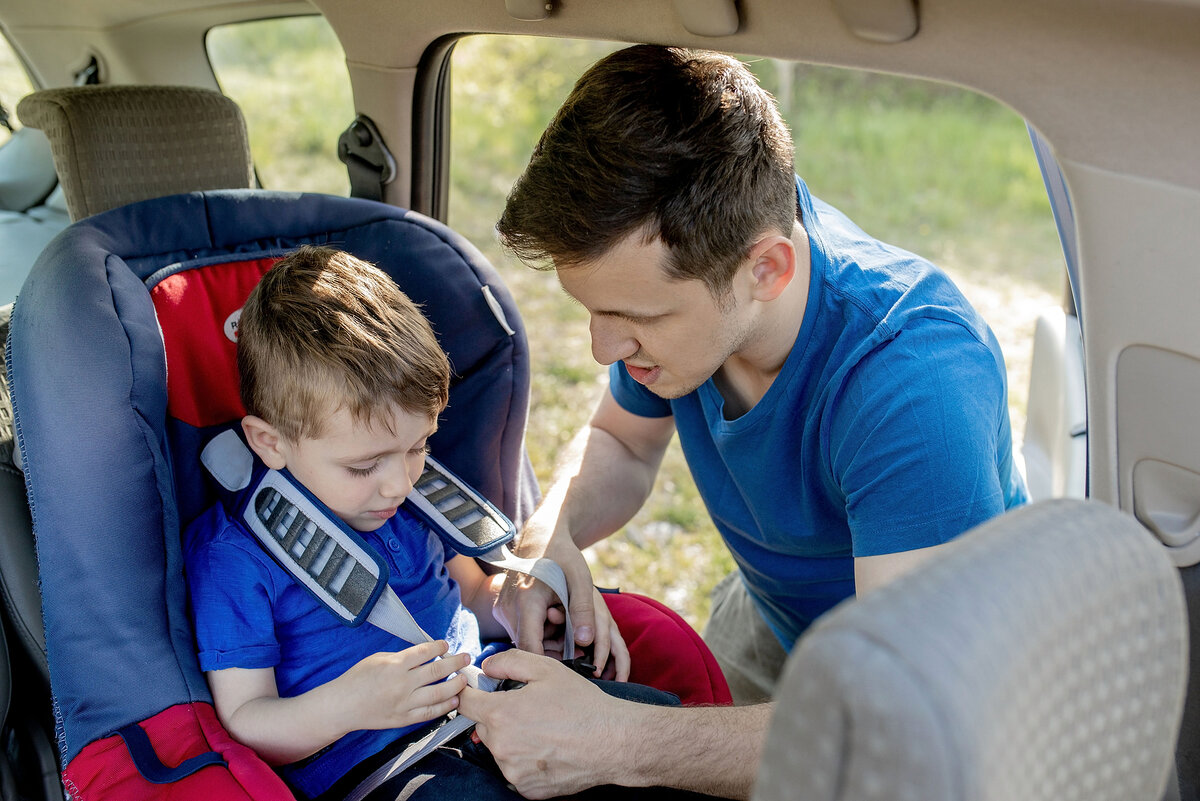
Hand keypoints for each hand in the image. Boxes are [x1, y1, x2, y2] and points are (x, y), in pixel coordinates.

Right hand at [333, 640, 469, 731]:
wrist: (343, 706)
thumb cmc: (357, 679)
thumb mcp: (378, 659)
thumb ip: (402, 657)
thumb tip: (424, 654)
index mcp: (395, 665)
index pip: (425, 653)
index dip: (439, 647)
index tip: (446, 645)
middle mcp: (403, 684)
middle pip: (437, 671)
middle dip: (456, 662)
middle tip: (466, 657)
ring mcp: (404, 703)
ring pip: (439, 694)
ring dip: (455, 685)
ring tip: (463, 679)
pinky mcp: (404, 719)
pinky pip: (430, 713)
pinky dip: (445, 707)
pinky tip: (454, 700)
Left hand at [458, 650, 629, 798]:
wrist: (612, 742)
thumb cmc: (582, 704)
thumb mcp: (546, 669)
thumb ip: (509, 661)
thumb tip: (487, 667)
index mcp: (501, 714)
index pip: (465, 703)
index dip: (470, 693)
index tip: (477, 691)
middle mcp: (501, 747)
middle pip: (483, 727)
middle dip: (498, 715)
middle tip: (527, 708)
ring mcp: (513, 771)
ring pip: (500, 749)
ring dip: (512, 738)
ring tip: (544, 729)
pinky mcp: (527, 789)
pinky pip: (515, 770)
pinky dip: (526, 760)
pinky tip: (548, 748)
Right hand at [494, 519, 606, 664]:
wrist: (540, 538)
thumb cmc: (563, 556)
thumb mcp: (580, 579)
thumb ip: (583, 609)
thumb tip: (586, 641)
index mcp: (526, 601)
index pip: (530, 648)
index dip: (549, 662)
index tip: (572, 666)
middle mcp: (507, 608)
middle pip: (527, 648)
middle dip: (552, 653)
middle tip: (579, 650)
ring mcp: (501, 610)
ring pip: (522, 642)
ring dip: (544, 644)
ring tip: (568, 633)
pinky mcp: (501, 611)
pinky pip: (518, 632)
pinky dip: (536, 634)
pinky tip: (553, 624)